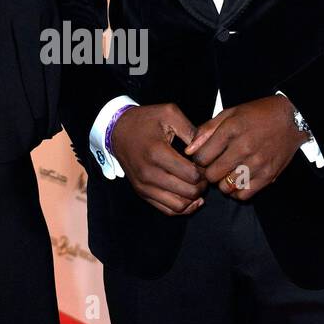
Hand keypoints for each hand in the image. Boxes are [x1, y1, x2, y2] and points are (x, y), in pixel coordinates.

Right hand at [110, 101, 207, 215]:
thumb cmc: (145, 120)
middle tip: (204, 175)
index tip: (204, 163)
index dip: (204, 171)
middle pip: (188, 192)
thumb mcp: (169, 113)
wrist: (117, 130)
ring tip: (196, 185)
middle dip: (202, 185)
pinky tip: (189, 197)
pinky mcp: (142, 193)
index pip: (191, 175)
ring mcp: (144, 186)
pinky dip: (182, 207)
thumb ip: (191, 130)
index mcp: (157, 153)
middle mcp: (149, 173)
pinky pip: (167, 210)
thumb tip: (206, 149)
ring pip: (179, 206)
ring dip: (193, 198)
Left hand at [183, 95, 305, 199]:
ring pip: (226, 187)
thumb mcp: (230, 113)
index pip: (201, 157)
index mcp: (232, 129)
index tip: (203, 158)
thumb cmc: (257, 114)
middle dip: (209, 173)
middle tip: (214, 167)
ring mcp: (257, 163)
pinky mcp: (268, 175)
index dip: (198, 160)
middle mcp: (244, 147)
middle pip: (212, 175)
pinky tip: (238, 180)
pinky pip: (244, 194)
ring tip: (227, 173)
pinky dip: (237, 191)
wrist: (291, 118)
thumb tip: (189, 150)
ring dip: (222, 182)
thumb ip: (207, 130)